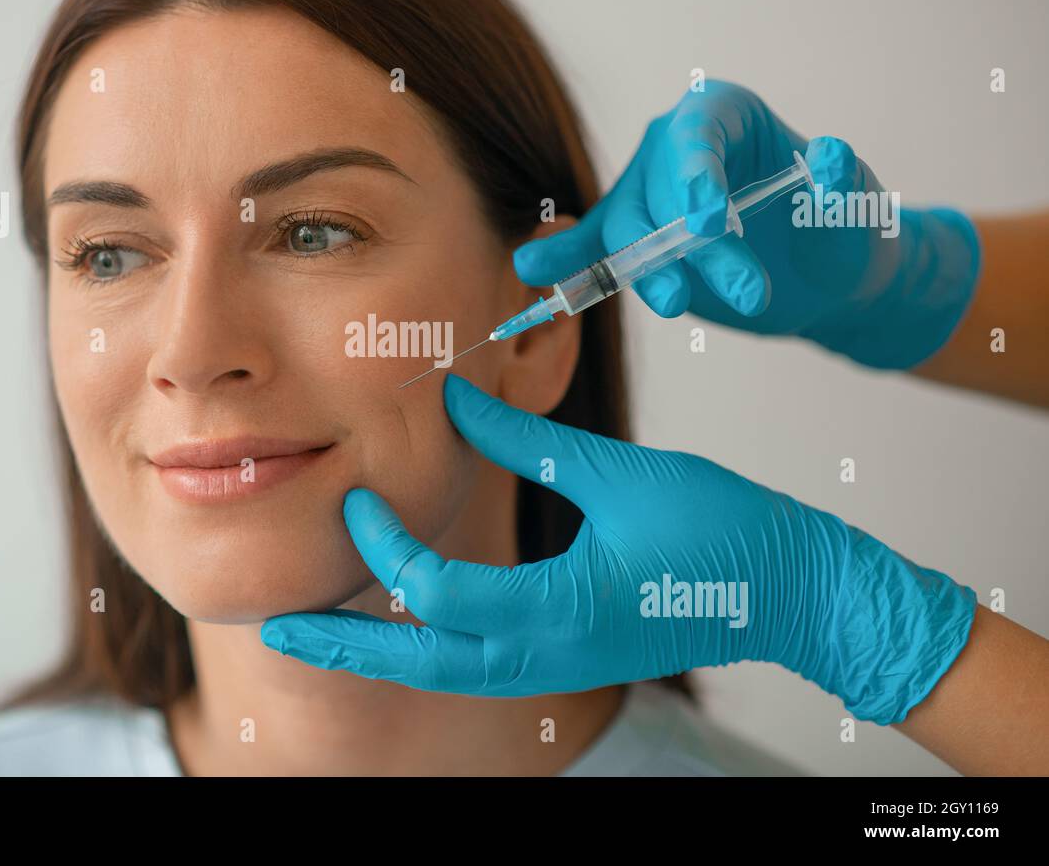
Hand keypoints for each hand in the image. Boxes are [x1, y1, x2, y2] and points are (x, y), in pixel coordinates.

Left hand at [261, 374, 976, 724]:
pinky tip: (407, 625)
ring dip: (381, 656)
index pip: (436, 593)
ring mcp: (560, 670)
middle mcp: (548, 657)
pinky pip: (479, 669)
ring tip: (323, 639)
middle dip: (346, 648)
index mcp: (557, 611)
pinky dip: (429, 652)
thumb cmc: (722, 530)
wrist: (794, 592)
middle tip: (279, 631)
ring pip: (445, 675)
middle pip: (420, 662)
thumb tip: (455, 396)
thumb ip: (527, 440)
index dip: (386, 542)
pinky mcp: (571, 664)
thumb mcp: (618, 474)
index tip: (357, 495)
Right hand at [513, 79, 980, 369]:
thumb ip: (841, 182)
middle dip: (692, 244)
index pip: (700, 133)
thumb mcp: (856, 207)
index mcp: (726, 115)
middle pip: (662, 190)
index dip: (698, 172)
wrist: (823, 282)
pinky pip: (589, 250)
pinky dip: (561, 259)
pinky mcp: (631, 245)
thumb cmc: (842, 231)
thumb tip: (831, 156)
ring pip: (627, 229)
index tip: (709, 220)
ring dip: (649, 269)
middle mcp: (676, 148)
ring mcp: (647, 195)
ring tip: (678, 305)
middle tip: (747, 291)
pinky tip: (529, 269)